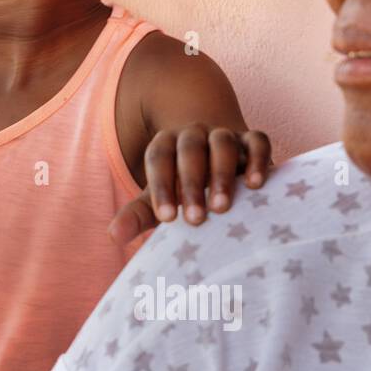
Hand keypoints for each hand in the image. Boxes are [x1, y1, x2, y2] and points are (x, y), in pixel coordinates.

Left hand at [109, 124, 270, 247]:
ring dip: (221, 173)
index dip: (161, 186)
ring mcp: (225, 134)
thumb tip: (113, 236)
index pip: (159, 158)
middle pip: (189, 149)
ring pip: (222, 143)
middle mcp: (193, 134)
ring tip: (221, 208)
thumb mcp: (159, 199)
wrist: (217, 159)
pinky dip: (257, 159)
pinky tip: (255, 185)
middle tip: (195, 219)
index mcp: (166, 144)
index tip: (167, 218)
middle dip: (191, 183)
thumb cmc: (183, 188)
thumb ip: (137, 214)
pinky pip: (257, 141)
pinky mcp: (252, 140)